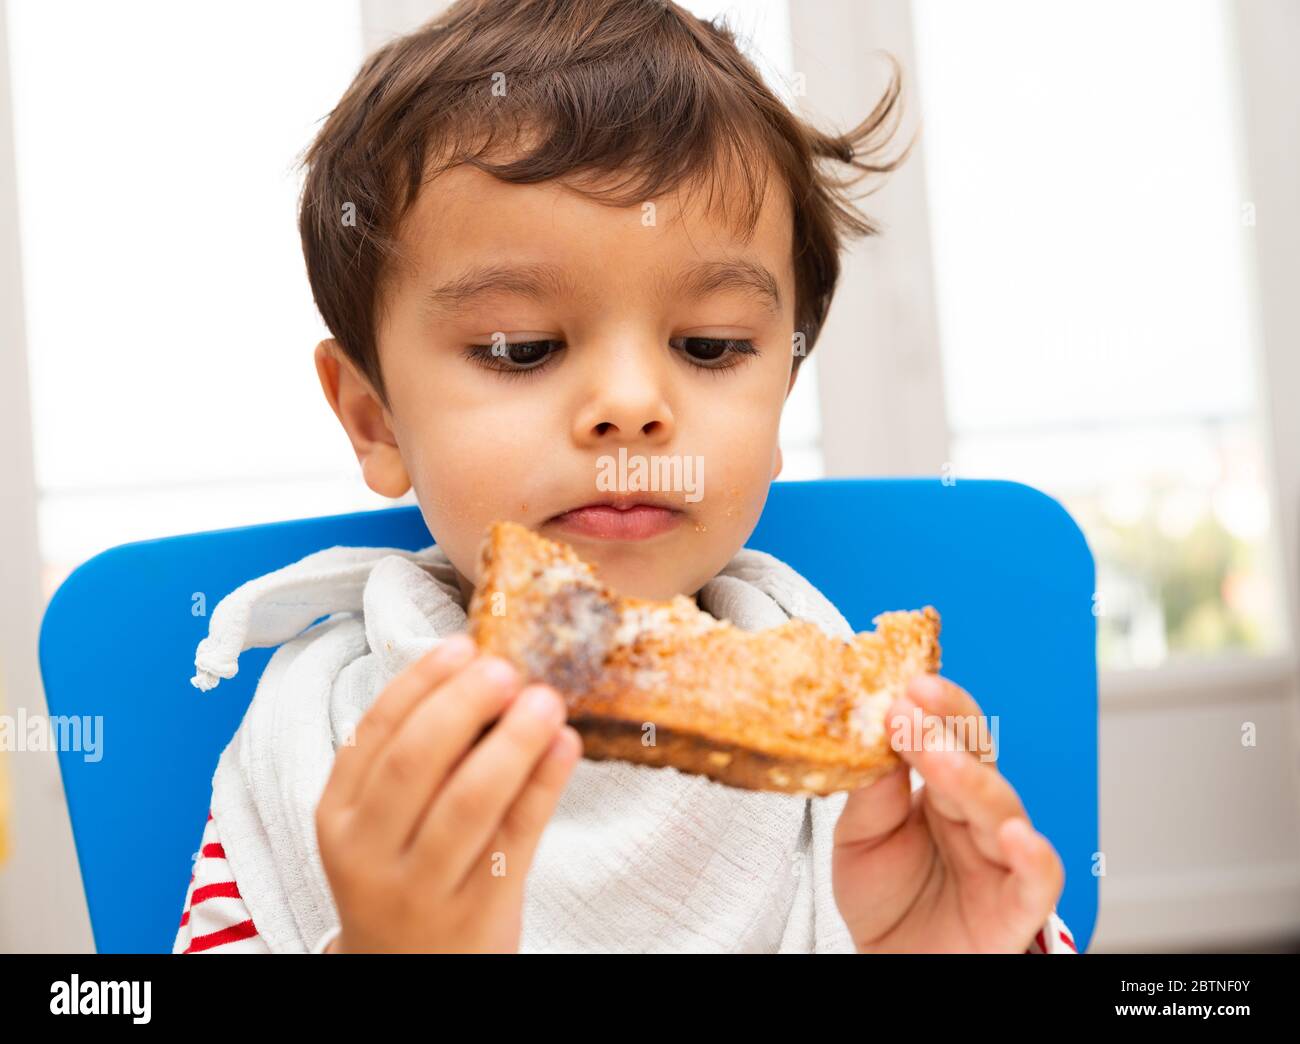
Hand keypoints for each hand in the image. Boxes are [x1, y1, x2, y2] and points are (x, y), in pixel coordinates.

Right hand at [315, 634, 581, 952]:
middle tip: (506, 669)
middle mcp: (370, 851)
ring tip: (546, 701)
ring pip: (468, 802)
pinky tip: (566, 747)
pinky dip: (544, 786)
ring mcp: (422, 886)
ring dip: (512, 742)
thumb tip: (482, 673)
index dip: (420, 682)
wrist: (407, 973)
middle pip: (414, 762)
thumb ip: (416, 759)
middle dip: (463, 704)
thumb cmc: (405, 876)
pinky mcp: (478, 910)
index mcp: (340, 814)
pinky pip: (516, 837)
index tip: (463, 644)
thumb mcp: (383, 824)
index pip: (373, 733)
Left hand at [831, 674, 1063, 952]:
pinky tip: (1015, 834)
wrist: (891, 965)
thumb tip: (872, 735)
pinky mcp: (1018, 905)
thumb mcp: (858, 839)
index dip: (932, 708)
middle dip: (948, 725)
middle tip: (916, 700)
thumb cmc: (884, 897)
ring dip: (972, 778)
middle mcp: (976, 815)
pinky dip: (1034, 855)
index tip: (904, 684)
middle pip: (977, 758)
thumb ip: (871, 793)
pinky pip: (1039, 877)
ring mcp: (1001, 856)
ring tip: (939, 754)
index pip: (947, 734)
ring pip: (1001, 807)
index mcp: (941, 789)